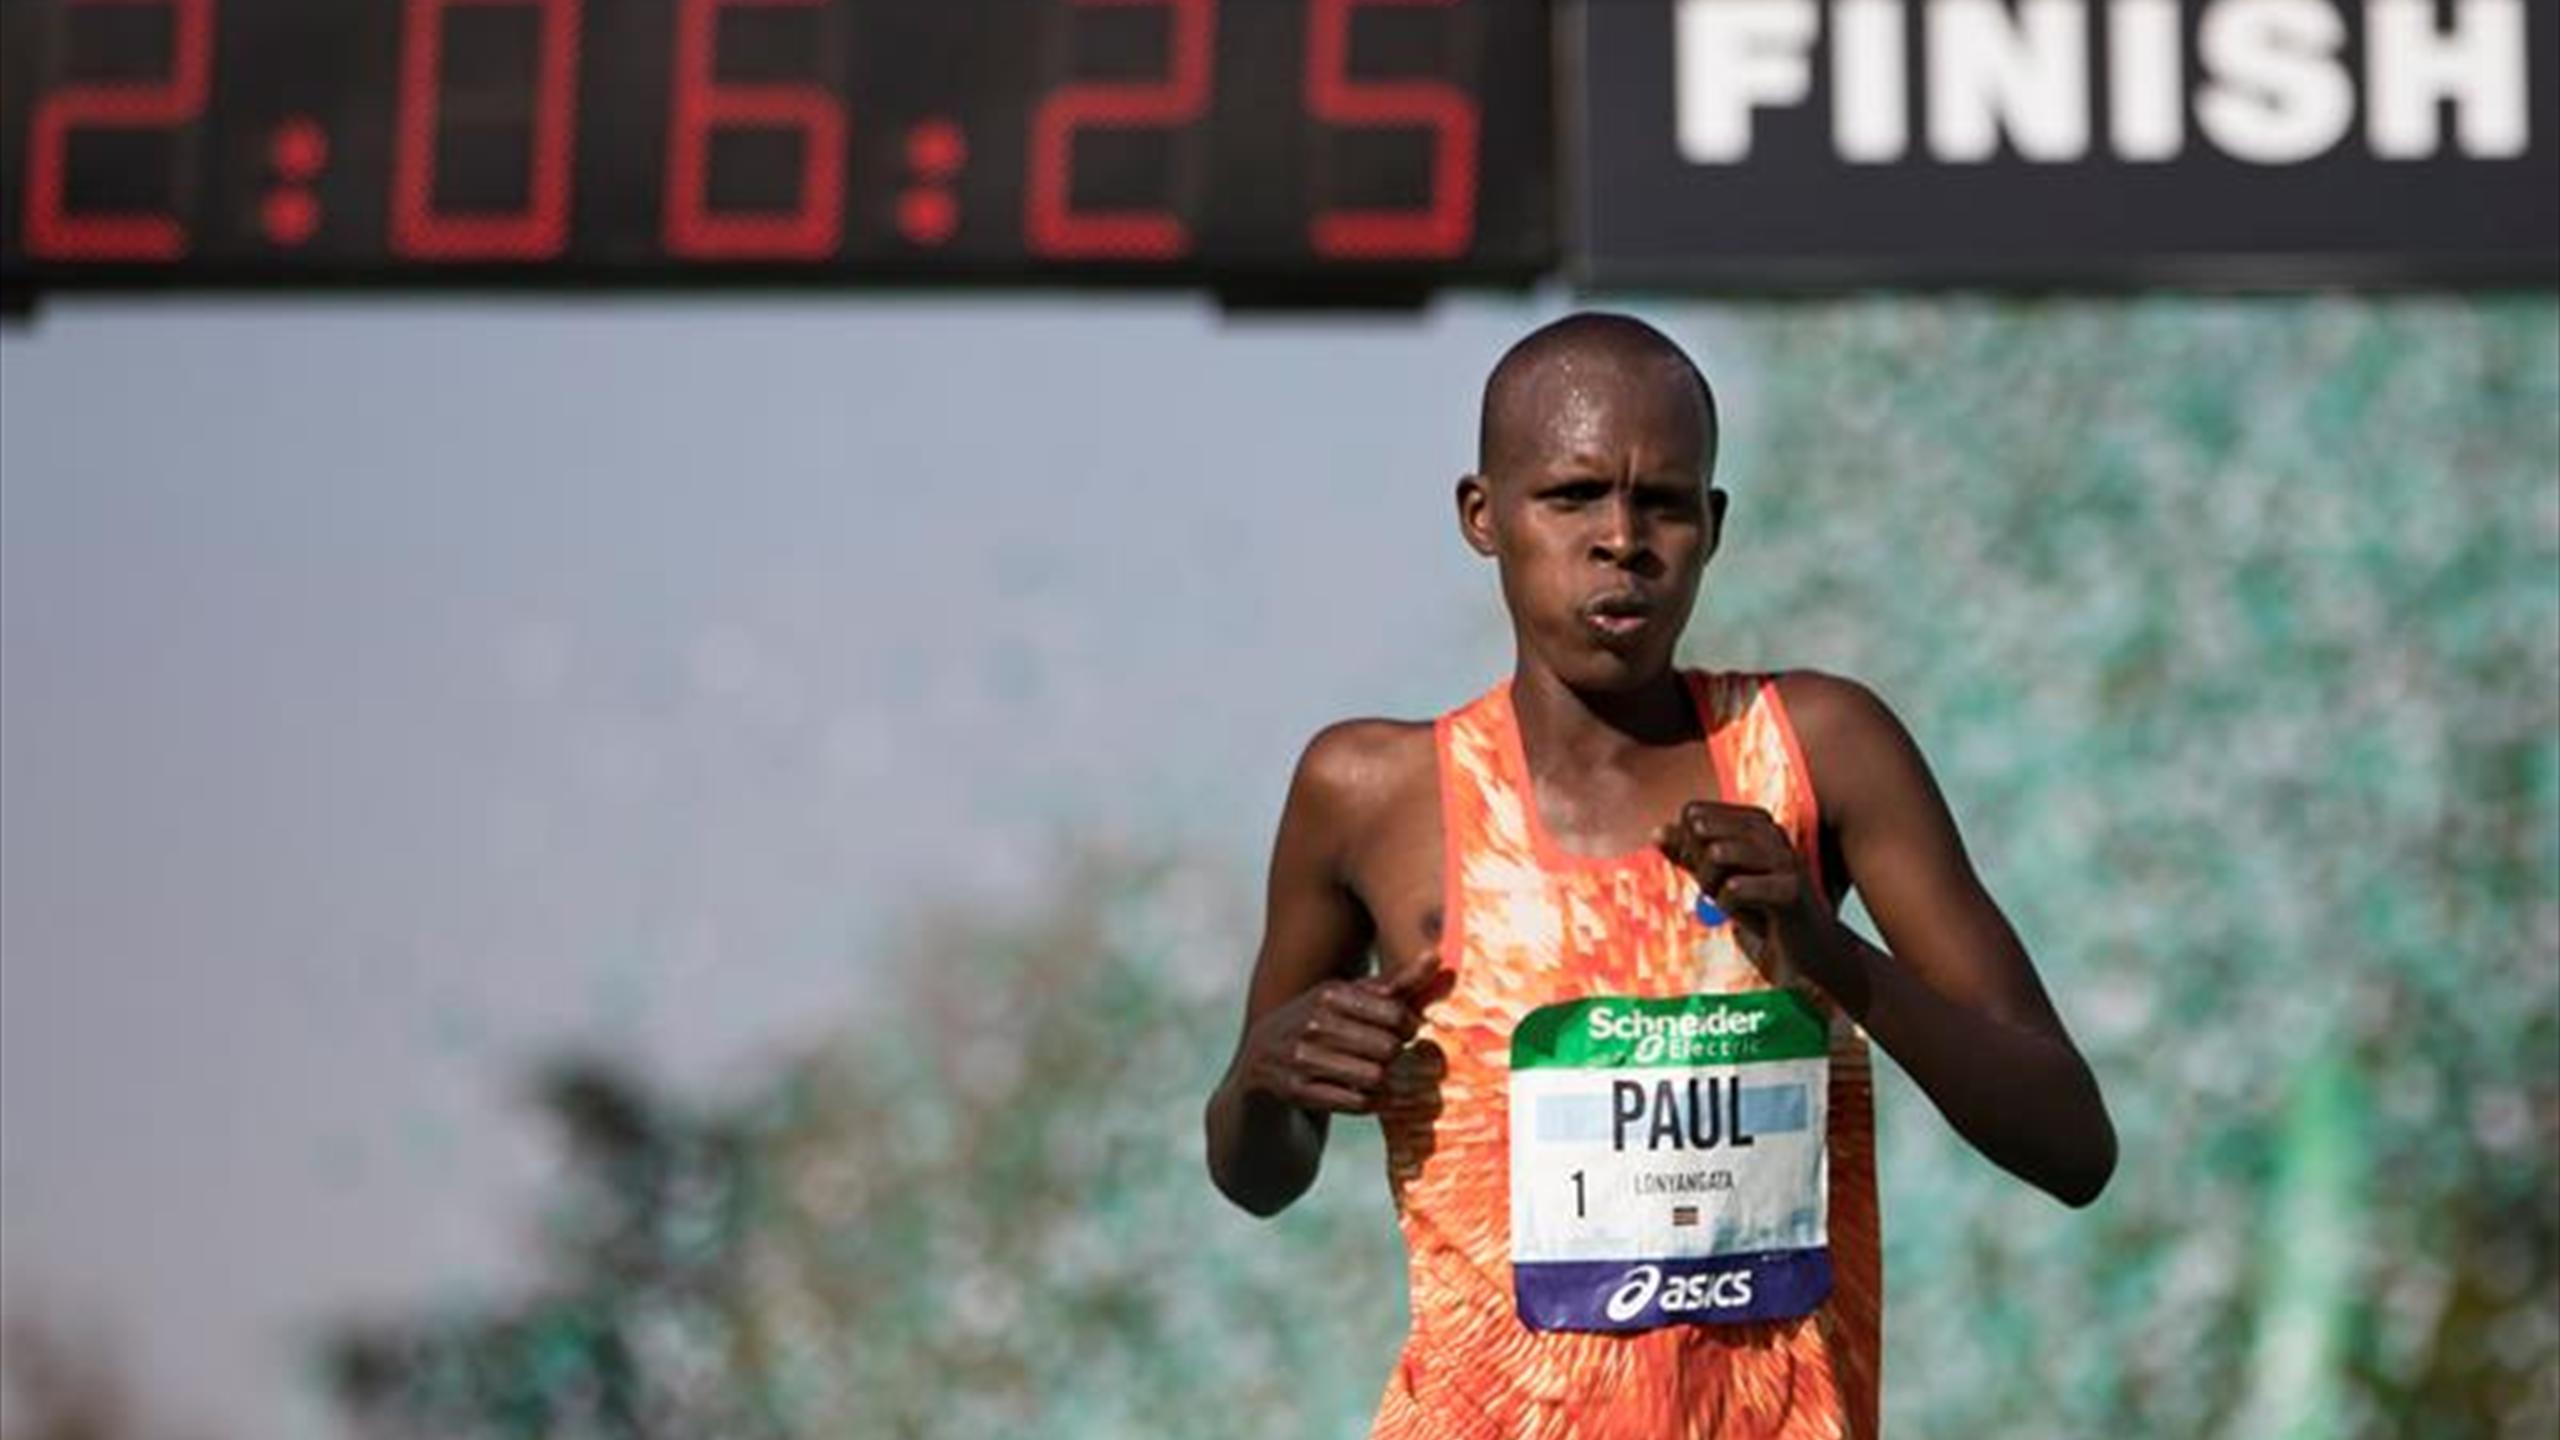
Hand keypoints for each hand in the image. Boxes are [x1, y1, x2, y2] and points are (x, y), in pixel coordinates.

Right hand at [1240, 948, 1441, 1114]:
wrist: (1262, 1063)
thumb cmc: (1320, 1026)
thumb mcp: (1351, 1000)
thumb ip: (1397, 982)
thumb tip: (1438, 955)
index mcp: (1329, 993)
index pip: (1395, 1013)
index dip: (1410, 1027)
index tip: (1405, 1032)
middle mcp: (1311, 1022)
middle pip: (1388, 1048)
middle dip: (1396, 1057)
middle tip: (1391, 1057)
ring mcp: (1299, 1058)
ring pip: (1374, 1078)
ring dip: (1385, 1083)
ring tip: (1381, 1077)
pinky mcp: (1294, 1090)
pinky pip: (1355, 1103)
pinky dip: (1369, 1103)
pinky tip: (1367, 1095)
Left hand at [1655, 801, 1837, 980]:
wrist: (1808, 957)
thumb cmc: (1764, 914)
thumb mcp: (1719, 881)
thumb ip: (1690, 855)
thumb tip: (1657, 832)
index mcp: (1755, 823)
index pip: (1694, 813)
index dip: (1685, 845)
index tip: (1703, 873)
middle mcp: (1772, 832)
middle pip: (1702, 828)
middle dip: (1695, 863)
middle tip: (1713, 890)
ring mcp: (1784, 859)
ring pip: (1717, 853)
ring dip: (1709, 885)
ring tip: (1725, 901)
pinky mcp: (1791, 890)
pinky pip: (1735, 888)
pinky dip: (1726, 905)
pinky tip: (1741, 914)